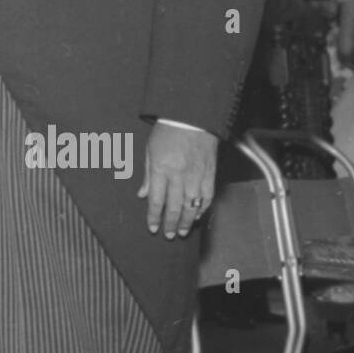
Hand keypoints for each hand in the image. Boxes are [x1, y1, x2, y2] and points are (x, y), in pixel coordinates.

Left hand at [137, 122, 215, 238]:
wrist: (192, 117)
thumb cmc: (168, 131)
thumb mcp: (150, 150)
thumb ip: (147, 175)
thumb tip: (143, 195)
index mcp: (161, 169)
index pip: (157, 200)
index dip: (154, 216)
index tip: (152, 228)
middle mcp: (179, 175)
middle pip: (174, 207)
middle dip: (169, 223)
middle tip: (167, 235)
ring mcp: (196, 176)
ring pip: (191, 206)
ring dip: (186, 221)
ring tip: (181, 231)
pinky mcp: (210, 174)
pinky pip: (206, 197)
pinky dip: (201, 209)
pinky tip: (196, 216)